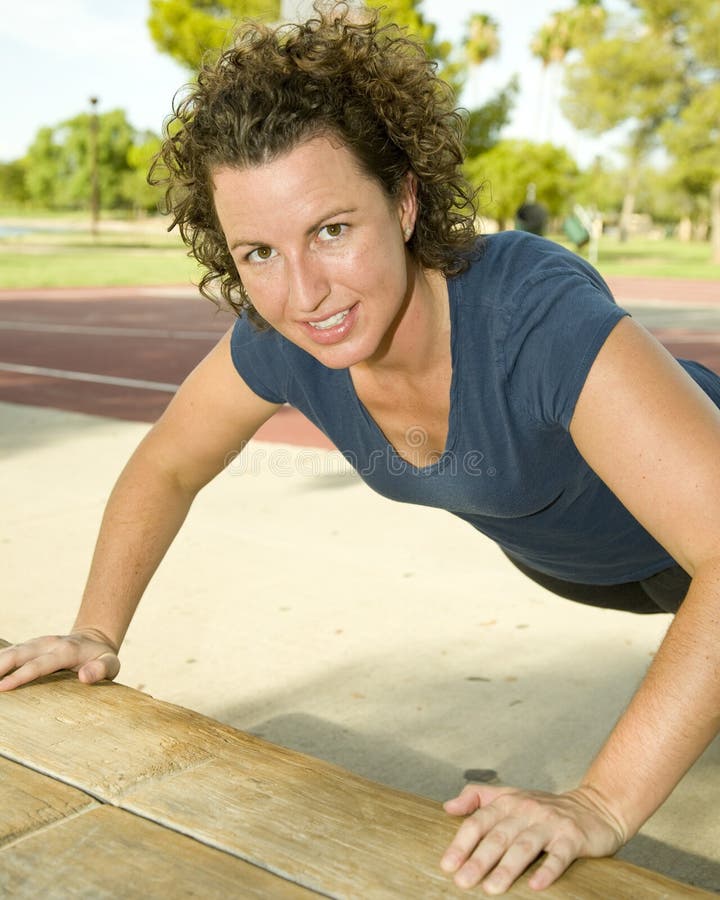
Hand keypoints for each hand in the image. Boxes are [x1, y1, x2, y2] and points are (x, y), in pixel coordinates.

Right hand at [0, 630, 119, 691]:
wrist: (95, 640)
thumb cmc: (101, 657)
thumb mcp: (111, 664)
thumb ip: (101, 670)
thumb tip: (84, 677)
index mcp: (67, 650)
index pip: (40, 664)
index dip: (21, 675)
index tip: (3, 687)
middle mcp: (49, 644)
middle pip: (20, 653)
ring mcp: (37, 643)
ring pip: (11, 650)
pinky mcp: (30, 647)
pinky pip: (10, 652)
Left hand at [440, 783, 626, 893]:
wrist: (594, 807)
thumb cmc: (544, 808)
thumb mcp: (510, 796)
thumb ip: (477, 797)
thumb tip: (447, 807)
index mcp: (508, 802)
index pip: (479, 821)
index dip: (462, 843)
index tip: (447, 865)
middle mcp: (526, 810)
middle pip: (498, 836)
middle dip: (479, 859)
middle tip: (463, 881)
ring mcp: (550, 823)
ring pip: (525, 846)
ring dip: (507, 868)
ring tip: (492, 889)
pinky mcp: (573, 837)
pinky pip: (559, 856)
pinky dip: (548, 870)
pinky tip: (536, 886)